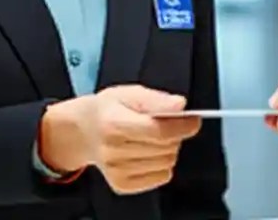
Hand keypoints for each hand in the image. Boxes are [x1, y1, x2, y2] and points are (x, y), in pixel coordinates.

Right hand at [41, 85, 201, 194]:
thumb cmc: (108, 110)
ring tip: (152, 138)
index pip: (159, 131)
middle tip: (164, 124)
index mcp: (113, 123)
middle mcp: (112, 150)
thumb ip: (156, 99)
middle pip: (166, 147)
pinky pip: (161, 177)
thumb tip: (180, 105)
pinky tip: (148, 153)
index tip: (193, 119)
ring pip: (166, 163)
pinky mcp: (122, 184)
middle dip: (174, 134)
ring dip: (168, 149)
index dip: (182, 126)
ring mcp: (116, 170)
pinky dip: (162, 164)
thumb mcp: (129, 93)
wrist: (84, 131)